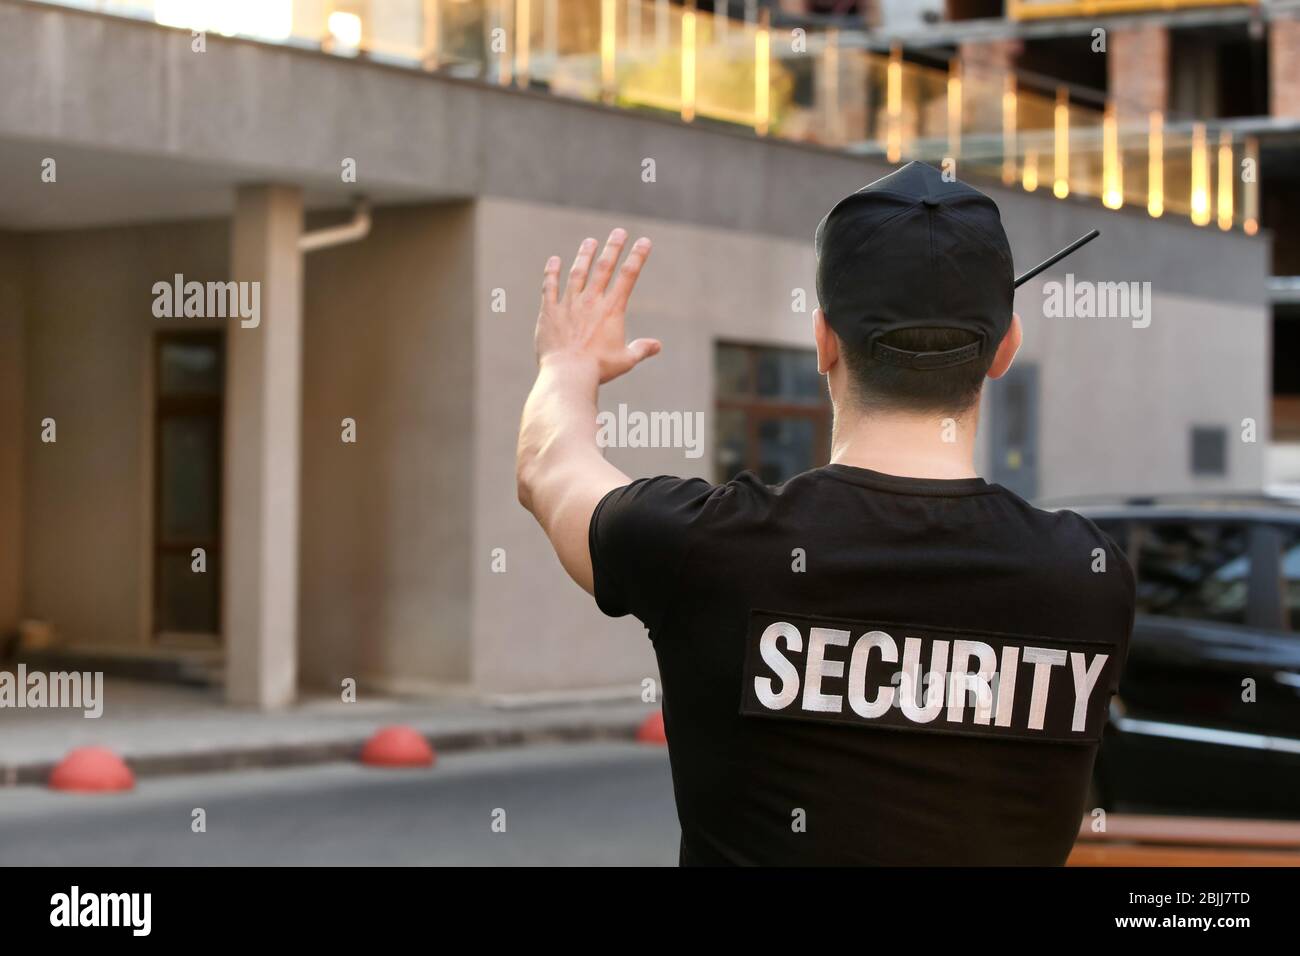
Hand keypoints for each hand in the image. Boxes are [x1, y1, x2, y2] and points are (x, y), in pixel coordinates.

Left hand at [535, 229, 660, 384]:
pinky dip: (552, 273)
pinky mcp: (550, 312)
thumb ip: (641, 349)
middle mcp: (591, 301)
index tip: (644, 241)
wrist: (568, 374)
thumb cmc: (598, 370)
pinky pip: (550, 287)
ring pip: (577, 273)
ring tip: (590, 241)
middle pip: (604, 268)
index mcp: (612, 310)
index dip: (638, 256)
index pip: (628, 276)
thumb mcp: (625, 360)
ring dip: (585, 255)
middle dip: (613, 247)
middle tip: (619, 231)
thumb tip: (657, 346)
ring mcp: (569, 304)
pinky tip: (554, 260)